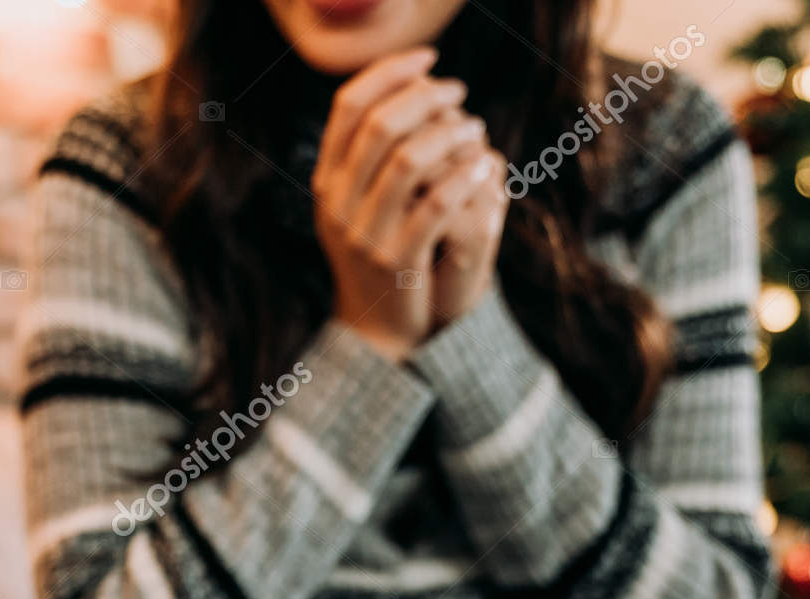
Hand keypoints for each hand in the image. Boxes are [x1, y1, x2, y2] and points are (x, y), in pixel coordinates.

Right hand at [312, 48, 504, 361]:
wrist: (378, 329)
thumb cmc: (381, 253)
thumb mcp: (362, 204)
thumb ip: (373, 155)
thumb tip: (410, 85)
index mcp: (326, 182)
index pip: (347, 107)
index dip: (389, 72)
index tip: (429, 58)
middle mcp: (337, 205)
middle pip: (378, 126)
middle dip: (425, 98)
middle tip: (459, 92)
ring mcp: (363, 235)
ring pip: (408, 161)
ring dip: (450, 134)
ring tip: (476, 129)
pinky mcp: (396, 261)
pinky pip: (434, 207)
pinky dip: (463, 178)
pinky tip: (483, 166)